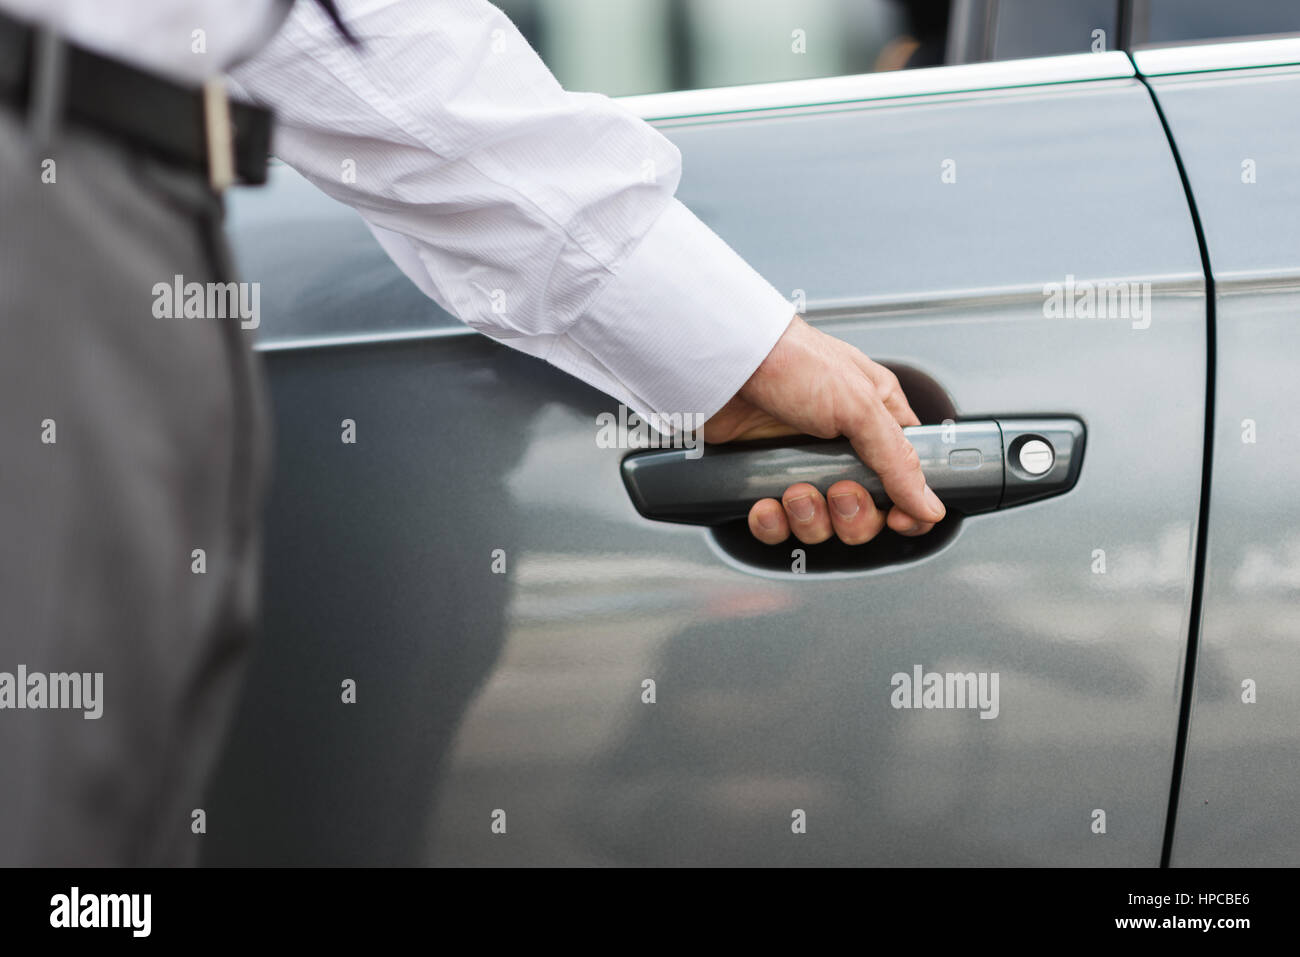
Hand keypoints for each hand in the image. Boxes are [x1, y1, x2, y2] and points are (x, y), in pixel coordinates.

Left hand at [703, 315, 945, 544]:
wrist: (721, 362)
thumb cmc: (791, 362)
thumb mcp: (860, 405)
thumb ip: (898, 459)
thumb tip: (929, 504)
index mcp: (875, 420)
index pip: (907, 478)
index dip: (905, 507)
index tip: (897, 517)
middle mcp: (841, 446)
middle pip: (864, 511)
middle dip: (851, 513)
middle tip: (837, 491)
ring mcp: (800, 464)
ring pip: (820, 523)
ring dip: (810, 518)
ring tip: (794, 491)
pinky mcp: (762, 478)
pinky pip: (777, 523)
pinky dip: (772, 522)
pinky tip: (766, 503)